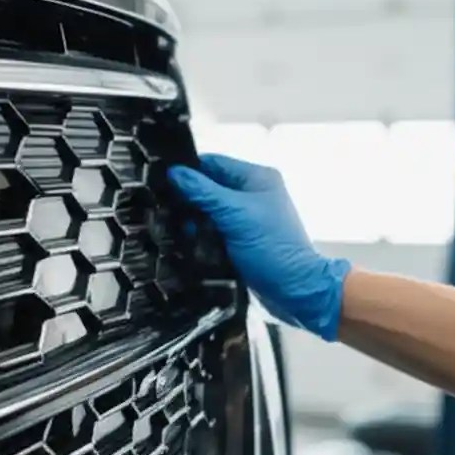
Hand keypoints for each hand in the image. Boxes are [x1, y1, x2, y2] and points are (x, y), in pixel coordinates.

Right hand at [170, 154, 350, 339]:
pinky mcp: (239, 242)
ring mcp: (245, 220)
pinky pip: (212, 232)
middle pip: (208, 188)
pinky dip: (198, 236)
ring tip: (167, 228)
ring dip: (189, 220)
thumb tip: (173, 172)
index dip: (187, 170)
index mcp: (256, 178)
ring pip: (207, 212)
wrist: (294, 291)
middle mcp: (251, 195)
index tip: (160, 180)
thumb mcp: (234, 214)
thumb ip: (202, 191)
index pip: (213, 164)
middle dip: (185, 199)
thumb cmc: (271, 247)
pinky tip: (182, 243)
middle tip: (159, 208)